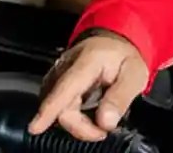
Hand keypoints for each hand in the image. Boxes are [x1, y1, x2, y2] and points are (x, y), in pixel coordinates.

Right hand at [28, 31, 148, 141]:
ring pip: (57, 107)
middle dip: (80, 126)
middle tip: (103, 130)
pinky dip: (71, 115)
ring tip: (98, 121)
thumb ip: (120, 98)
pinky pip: (57, 105)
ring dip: (77, 122)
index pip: (65, 88)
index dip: (50, 109)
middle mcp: (65, 66)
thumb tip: (105, 121)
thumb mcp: (135, 75)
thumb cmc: (124, 57)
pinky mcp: (55, 81)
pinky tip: (86, 114)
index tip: (37, 126)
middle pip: (60, 105)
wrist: (114, 42)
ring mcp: (57, 73)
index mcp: (86, 61)